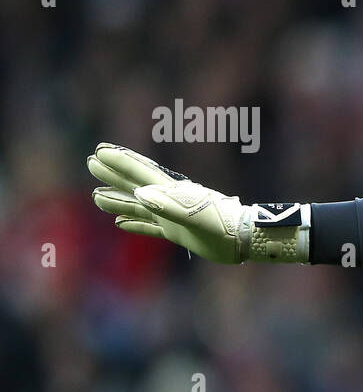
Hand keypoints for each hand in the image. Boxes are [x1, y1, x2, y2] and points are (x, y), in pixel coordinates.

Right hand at [88, 143, 308, 263]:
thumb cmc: (222, 227)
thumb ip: (169, 206)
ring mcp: (172, 217)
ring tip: (96, 196)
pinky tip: (120, 223)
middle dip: (114, 175)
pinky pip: (149, 226)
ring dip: (118, 200)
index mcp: (173, 193)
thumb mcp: (196, 216)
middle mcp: (169, 202)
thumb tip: (140, 194)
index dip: (121, 162)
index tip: (101, 151)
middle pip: (135, 185)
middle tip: (91, 162)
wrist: (242, 241)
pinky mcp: (177, 233)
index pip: (142, 173)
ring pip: (138, 206)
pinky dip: (134, 224)